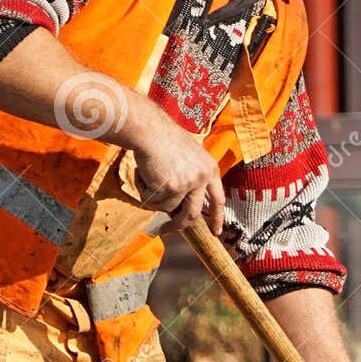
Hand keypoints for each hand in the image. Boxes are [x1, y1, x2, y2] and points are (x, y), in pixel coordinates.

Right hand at [120, 98, 224, 233]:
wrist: (150, 130)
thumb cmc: (165, 137)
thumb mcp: (190, 155)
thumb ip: (193, 176)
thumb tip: (184, 203)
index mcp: (210, 169)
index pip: (218, 199)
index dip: (217, 218)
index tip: (215, 232)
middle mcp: (202, 178)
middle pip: (192, 214)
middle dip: (178, 226)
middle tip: (166, 231)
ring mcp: (186, 184)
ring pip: (168, 208)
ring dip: (154, 199)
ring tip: (145, 178)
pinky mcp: (169, 189)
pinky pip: (154, 201)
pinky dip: (144, 190)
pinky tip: (142, 174)